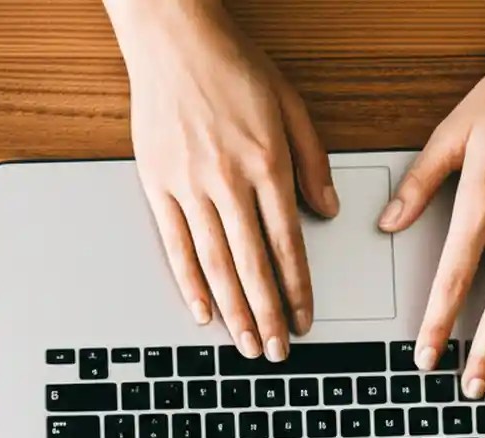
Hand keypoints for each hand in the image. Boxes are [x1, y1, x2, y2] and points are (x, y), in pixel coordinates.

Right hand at [104, 0, 339, 360]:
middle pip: (251, 264)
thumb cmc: (234, 68)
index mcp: (267, 164)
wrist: (175, 40)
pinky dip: (188, 282)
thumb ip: (313, 161)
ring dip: (232, 309)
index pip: (287, 244)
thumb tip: (326, 210)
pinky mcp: (157, 185)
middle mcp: (228, 181)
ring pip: (214, 263)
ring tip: (245, 343)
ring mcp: (188, 186)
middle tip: (277, 350)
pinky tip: (201, 309)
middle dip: (267, 315)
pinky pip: (174, 244)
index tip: (304, 319)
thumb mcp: (292, 107)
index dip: (297, 289)